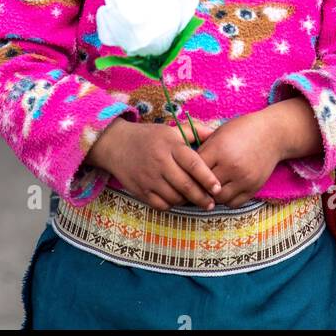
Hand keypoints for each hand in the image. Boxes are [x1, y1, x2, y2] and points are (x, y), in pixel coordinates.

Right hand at [86, 116, 221, 209]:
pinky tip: (176, 200)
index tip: (218, 188)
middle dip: (201, 197)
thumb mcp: (171, 130)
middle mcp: (160, 162)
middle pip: (185, 185)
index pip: (193, 163)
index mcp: (171, 146)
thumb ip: (194, 131)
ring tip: (195, 200)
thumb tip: (216, 133)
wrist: (117, 145)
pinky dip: (171, 205)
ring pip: (174, 197)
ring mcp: (149, 178)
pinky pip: (161, 205)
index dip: (207, 178)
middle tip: (212, 203)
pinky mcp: (141, 191)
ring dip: (187, 201)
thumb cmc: (150, 137)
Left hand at [195, 110, 284, 207]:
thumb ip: (204, 150)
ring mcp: (244, 178)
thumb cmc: (243, 130)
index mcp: (219, 149)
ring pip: (219, 198)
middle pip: (205, 187)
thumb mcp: (220, 132)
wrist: (273, 133)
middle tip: (192, 187)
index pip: (195, 170)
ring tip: (209, 189)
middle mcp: (231, 166)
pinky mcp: (253, 187)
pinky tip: (224, 191)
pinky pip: (234, 203)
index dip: (187, 173)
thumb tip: (186, 166)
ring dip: (212, 196)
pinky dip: (226, 200)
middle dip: (198, 187)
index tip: (183, 175)